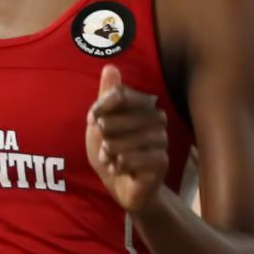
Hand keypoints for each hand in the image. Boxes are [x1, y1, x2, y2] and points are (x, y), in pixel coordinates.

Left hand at [86, 65, 169, 212]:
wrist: (122, 186)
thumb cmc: (112, 151)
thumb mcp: (102, 123)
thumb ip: (106, 96)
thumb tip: (110, 67)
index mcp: (143, 104)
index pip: (120, 95)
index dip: (101, 107)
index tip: (91, 120)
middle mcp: (158, 118)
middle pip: (123, 118)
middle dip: (106, 134)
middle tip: (103, 146)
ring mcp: (162, 140)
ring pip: (130, 140)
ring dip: (112, 151)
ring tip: (108, 158)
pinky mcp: (162, 162)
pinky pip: (136, 159)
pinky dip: (120, 164)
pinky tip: (118, 167)